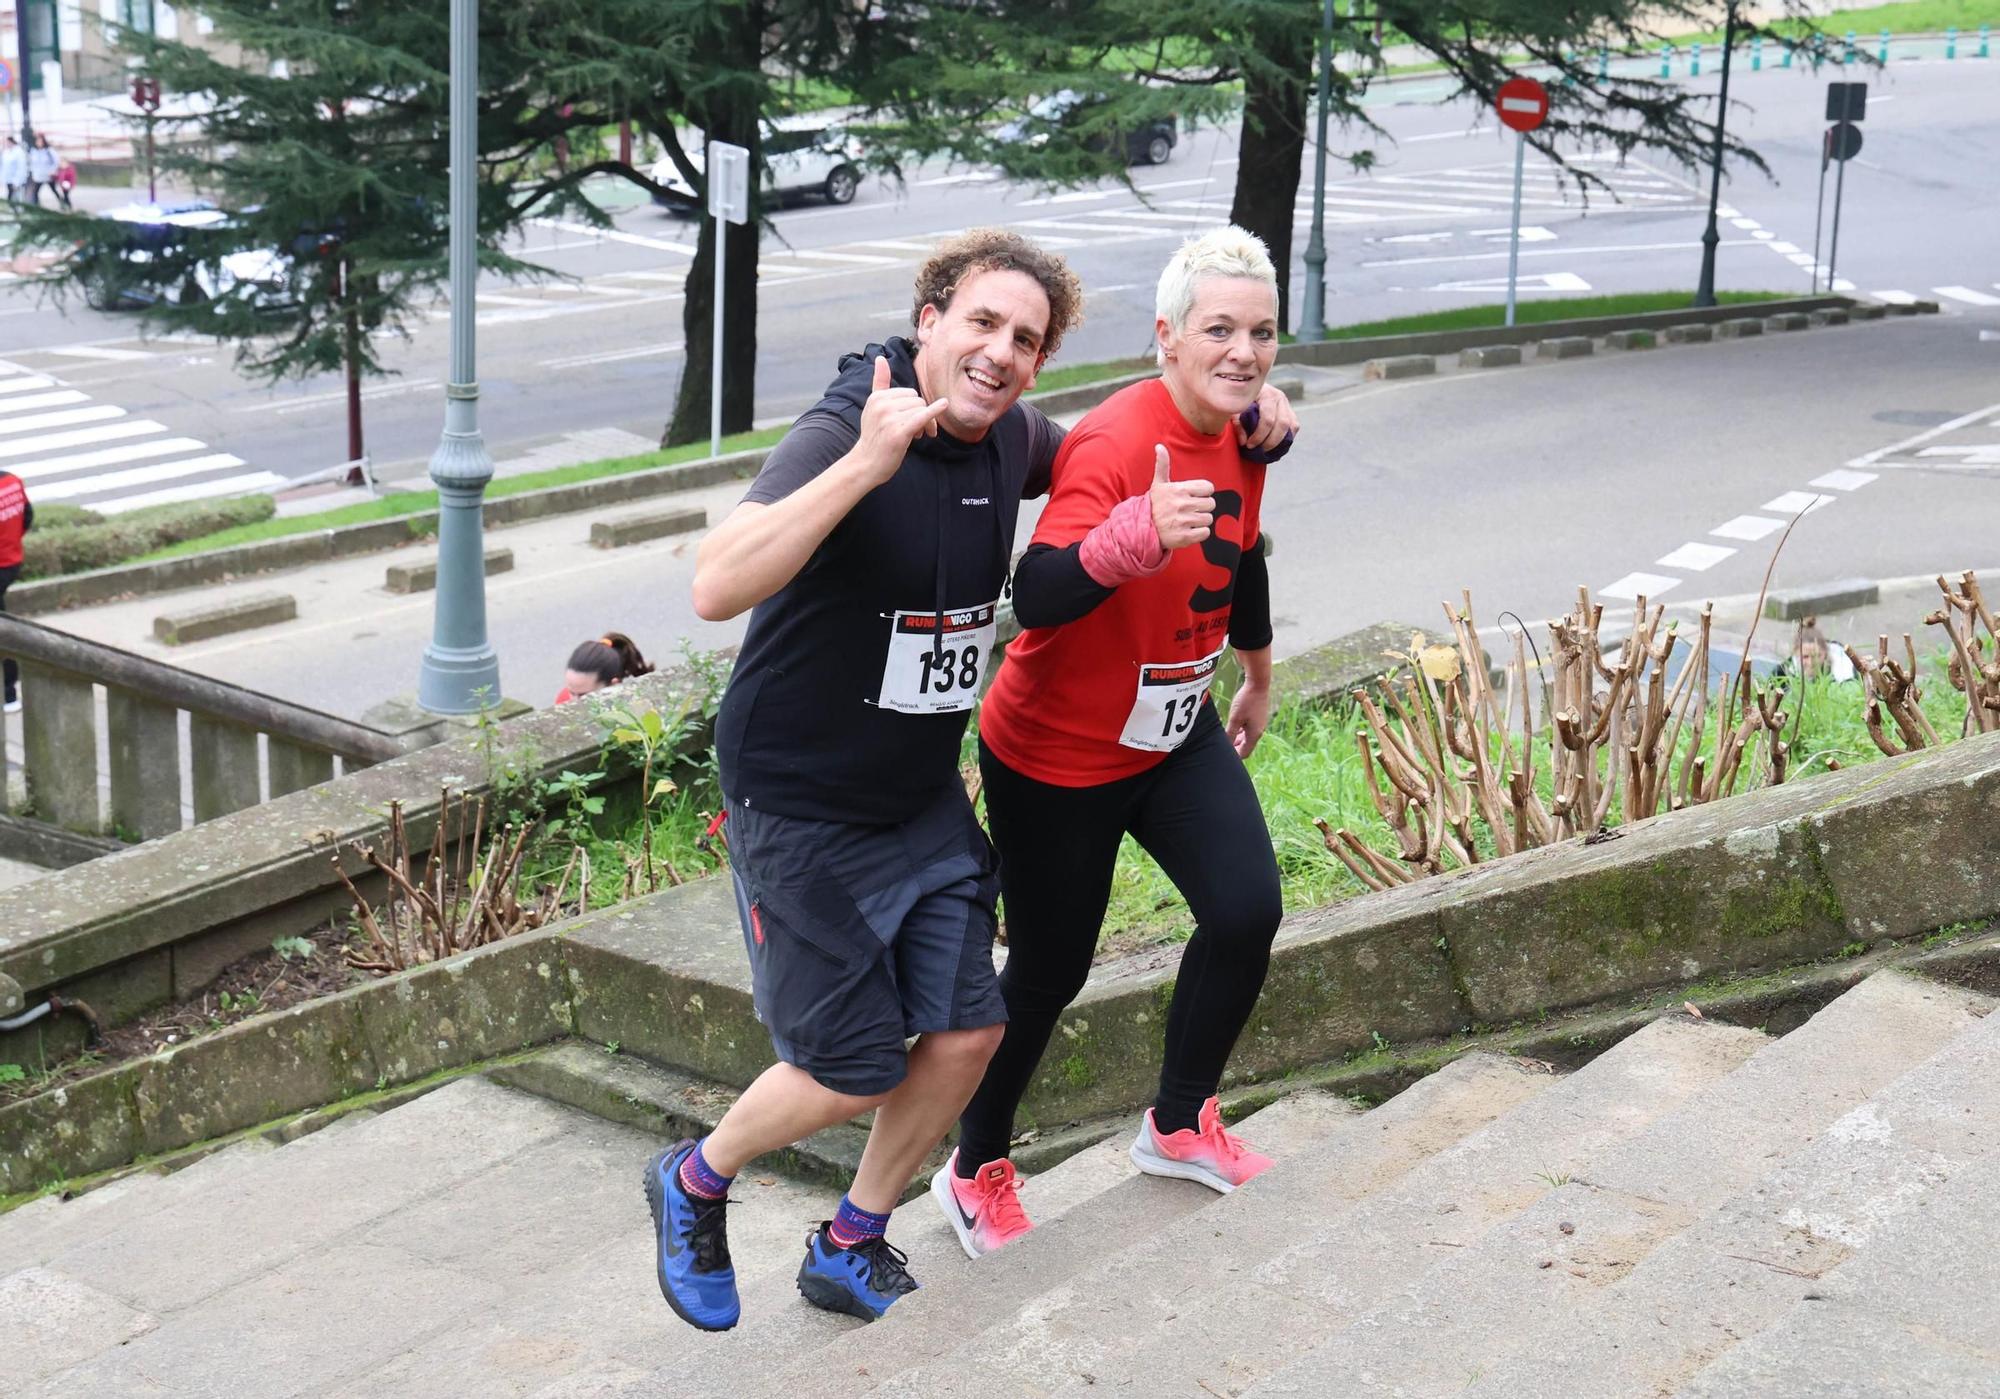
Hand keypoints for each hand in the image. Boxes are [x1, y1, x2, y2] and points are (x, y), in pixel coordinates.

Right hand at [854, 354, 948, 482]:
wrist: (867, 464)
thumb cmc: (874, 436)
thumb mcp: (873, 406)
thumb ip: (879, 382)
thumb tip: (881, 358)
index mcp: (877, 397)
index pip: (909, 393)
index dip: (915, 407)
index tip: (912, 423)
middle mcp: (882, 405)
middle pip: (917, 400)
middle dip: (921, 415)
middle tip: (917, 432)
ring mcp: (890, 418)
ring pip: (921, 410)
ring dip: (925, 424)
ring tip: (917, 437)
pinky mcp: (899, 432)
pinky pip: (922, 416)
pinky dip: (934, 411)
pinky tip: (944, 405)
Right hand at [1148, 444, 1214, 550]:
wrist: (1142, 529)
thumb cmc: (1154, 505)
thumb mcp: (1158, 484)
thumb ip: (1162, 465)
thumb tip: (1159, 446)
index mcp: (1180, 490)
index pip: (1208, 488)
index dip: (1204, 493)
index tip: (1194, 497)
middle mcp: (1183, 504)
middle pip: (1211, 504)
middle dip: (1203, 507)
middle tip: (1191, 510)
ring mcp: (1184, 521)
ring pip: (1209, 519)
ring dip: (1201, 521)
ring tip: (1188, 520)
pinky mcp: (1185, 537)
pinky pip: (1205, 533)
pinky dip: (1200, 533)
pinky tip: (1189, 530)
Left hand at [1226, 680, 1270, 759]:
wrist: (1258, 683)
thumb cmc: (1246, 700)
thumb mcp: (1235, 718)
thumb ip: (1230, 733)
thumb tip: (1225, 746)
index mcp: (1254, 734)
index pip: (1244, 753)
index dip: (1234, 756)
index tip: (1223, 753)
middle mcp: (1259, 731)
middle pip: (1246, 746)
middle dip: (1234, 747)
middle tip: (1221, 745)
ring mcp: (1260, 723)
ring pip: (1246, 737)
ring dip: (1236, 738)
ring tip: (1225, 735)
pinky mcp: (1258, 716)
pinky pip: (1248, 728)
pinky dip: (1240, 730)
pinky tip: (1233, 725)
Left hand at [1236, 383, 1299, 453]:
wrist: (1248, 386)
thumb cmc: (1240, 398)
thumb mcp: (1235, 408)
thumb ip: (1238, 423)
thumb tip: (1244, 441)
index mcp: (1266, 395)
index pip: (1268, 419)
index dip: (1259, 436)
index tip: (1249, 445)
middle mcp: (1280, 398)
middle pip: (1282, 424)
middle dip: (1271, 442)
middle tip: (1259, 451)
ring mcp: (1287, 404)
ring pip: (1292, 426)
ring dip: (1281, 442)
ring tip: (1267, 451)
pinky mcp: (1290, 411)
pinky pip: (1294, 427)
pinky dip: (1286, 439)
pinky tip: (1275, 446)